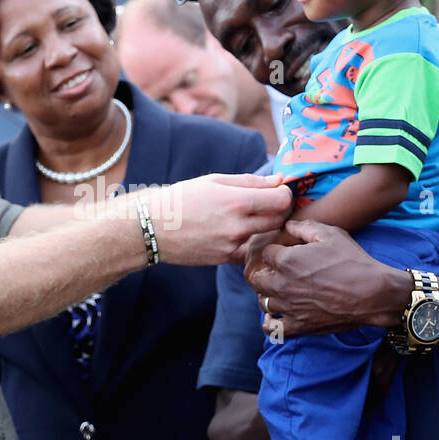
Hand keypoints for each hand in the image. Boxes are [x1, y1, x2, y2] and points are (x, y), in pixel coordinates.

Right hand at [147, 174, 290, 266]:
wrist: (152, 228)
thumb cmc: (181, 199)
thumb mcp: (214, 181)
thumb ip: (250, 181)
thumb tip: (277, 180)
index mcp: (237, 202)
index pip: (282, 200)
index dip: (286, 194)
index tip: (280, 190)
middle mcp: (238, 227)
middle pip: (280, 220)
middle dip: (280, 209)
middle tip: (270, 202)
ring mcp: (232, 246)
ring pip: (265, 235)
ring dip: (265, 225)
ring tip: (249, 216)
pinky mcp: (225, 259)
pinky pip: (249, 249)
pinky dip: (250, 240)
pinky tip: (236, 232)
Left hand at [248, 219, 408, 337]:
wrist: (372, 294)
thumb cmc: (353, 261)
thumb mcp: (331, 234)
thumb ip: (305, 227)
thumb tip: (288, 225)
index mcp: (286, 260)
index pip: (265, 254)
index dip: (274, 251)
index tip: (284, 253)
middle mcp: (281, 284)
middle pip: (257, 279)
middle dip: (264, 272)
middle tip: (278, 271)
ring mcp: (288, 307)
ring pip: (262, 301)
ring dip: (268, 295)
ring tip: (281, 291)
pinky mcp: (298, 325)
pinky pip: (272, 327)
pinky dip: (270, 321)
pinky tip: (277, 314)